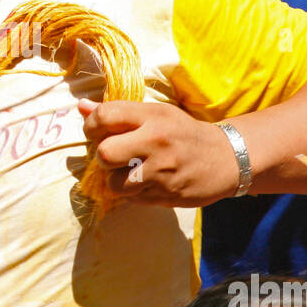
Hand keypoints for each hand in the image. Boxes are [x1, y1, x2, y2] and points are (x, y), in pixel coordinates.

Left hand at [78, 99, 240, 206]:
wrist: (226, 158)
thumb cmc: (183, 133)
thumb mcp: (156, 114)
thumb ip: (119, 112)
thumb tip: (81, 107)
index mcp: (152, 116)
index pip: (106, 116)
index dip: (91, 126)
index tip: (96, 131)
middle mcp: (156, 142)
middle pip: (105, 154)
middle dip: (103, 158)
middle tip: (114, 157)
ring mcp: (162, 171)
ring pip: (115, 184)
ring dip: (117, 181)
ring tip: (131, 173)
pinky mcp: (167, 195)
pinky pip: (132, 199)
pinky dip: (134, 194)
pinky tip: (148, 183)